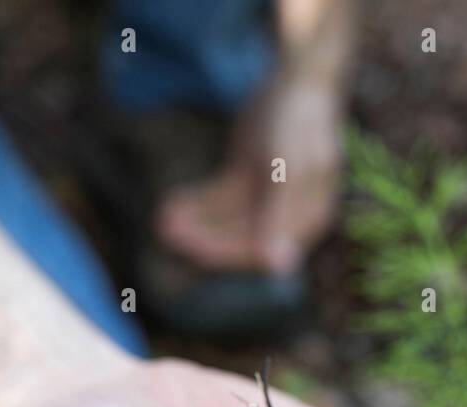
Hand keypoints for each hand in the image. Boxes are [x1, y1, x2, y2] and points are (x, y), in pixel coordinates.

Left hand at [155, 79, 342, 275]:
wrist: (297, 79)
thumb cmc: (299, 123)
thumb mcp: (289, 170)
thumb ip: (279, 217)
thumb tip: (277, 268)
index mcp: (304, 220)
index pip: (259, 251)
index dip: (223, 253)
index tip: (188, 248)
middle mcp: (285, 215)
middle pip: (238, 238)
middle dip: (202, 236)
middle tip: (164, 229)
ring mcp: (265, 197)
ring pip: (224, 220)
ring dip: (195, 222)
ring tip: (162, 219)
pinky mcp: (246, 178)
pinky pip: (218, 198)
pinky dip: (197, 202)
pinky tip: (172, 202)